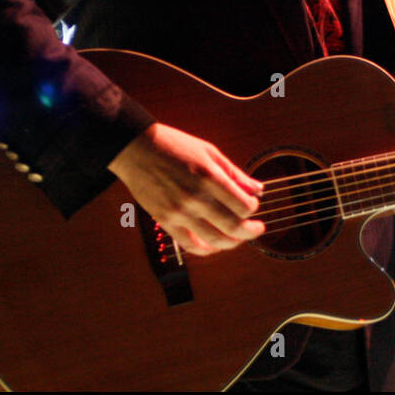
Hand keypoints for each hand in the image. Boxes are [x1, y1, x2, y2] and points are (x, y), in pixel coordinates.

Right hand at [107, 122, 264, 255]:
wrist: (136, 149)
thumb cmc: (175, 146)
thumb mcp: (209, 152)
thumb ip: (234, 173)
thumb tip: (258, 189)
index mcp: (209, 177)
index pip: (243, 205)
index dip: (252, 207)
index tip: (252, 203)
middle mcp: (195, 198)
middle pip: (233, 226)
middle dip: (251, 230)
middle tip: (258, 228)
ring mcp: (179, 212)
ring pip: (215, 240)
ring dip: (233, 242)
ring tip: (239, 237)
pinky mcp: (165, 221)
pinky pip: (190, 245)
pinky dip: (207, 249)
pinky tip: (215, 244)